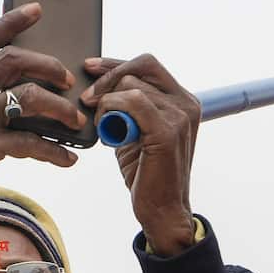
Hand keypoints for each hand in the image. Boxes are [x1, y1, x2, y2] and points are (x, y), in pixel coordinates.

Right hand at [0, 6, 82, 239]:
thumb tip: (26, 93)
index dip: (12, 22)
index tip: (36, 9)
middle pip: (12, 60)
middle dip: (47, 65)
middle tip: (67, 79)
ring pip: (27, 97)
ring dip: (59, 107)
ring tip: (74, 120)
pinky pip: (28, 142)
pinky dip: (53, 151)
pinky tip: (66, 159)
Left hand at [82, 54, 199, 254]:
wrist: (162, 210)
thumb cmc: (147, 174)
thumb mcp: (135, 132)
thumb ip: (126, 108)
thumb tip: (99, 88)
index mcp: (183, 100)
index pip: (148, 65)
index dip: (116, 62)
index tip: (90, 67)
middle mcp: (186, 103)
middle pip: (140, 67)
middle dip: (107, 78)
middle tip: (87, 98)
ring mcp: (180, 115)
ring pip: (132, 85)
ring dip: (107, 102)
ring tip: (101, 126)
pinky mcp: (168, 130)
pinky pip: (132, 101)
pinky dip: (112, 109)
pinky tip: (107, 128)